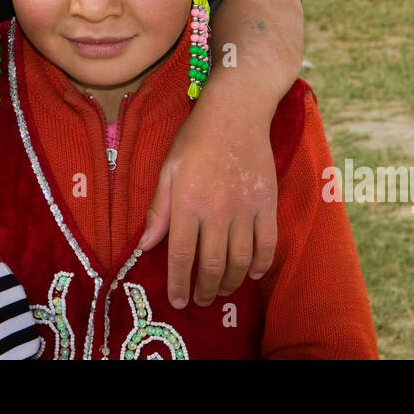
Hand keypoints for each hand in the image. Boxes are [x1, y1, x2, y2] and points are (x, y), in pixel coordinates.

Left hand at [140, 94, 277, 308]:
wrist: (236, 112)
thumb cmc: (195, 139)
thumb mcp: (168, 170)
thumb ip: (159, 210)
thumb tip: (146, 246)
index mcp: (187, 202)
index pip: (180, 255)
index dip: (178, 283)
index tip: (178, 301)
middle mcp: (217, 211)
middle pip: (212, 265)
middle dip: (205, 290)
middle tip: (201, 300)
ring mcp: (246, 209)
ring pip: (240, 261)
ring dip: (231, 283)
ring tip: (222, 290)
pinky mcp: (267, 204)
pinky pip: (267, 244)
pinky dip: (261, 265)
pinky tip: (251, 273)